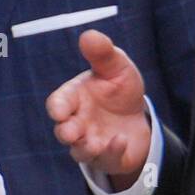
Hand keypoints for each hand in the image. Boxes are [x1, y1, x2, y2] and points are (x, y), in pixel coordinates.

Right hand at [45, 30, 150, 189]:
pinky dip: (111, 152)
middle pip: (63, 131)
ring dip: (86, 147)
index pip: (58, 104)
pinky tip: (120, 140)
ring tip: (95, 142)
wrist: (136, 117)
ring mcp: (90, 142)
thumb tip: (89, 35)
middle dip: (66, 132)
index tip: (58, 111)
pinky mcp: (107, 157)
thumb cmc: (117, 89)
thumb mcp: (116, 67)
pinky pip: (106, 160)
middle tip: (70, 132)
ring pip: (80, 151)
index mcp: (74, 99)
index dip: (57, 107)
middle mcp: (77, 122)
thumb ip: (102, 53)